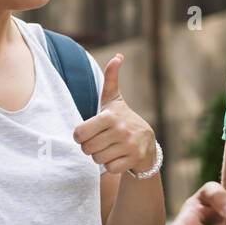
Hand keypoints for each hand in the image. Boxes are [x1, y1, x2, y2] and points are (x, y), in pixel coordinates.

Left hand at [73, 55, 155, 175]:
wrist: (147, 142)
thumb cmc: (122, 119)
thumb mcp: (113, 100)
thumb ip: (110, 78)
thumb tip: (118, 56)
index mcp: (110, 116)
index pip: (79, 133)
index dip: (80, 135)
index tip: (88, 132)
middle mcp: (120, 130)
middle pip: (86, 148)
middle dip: (90, 147)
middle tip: (99, 141)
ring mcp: (128, 146)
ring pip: (97, 159)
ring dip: (100, 157)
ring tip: (109, 148)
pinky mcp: (134, 159)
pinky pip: (110, 168)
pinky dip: (111, 165)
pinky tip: (118, 157)